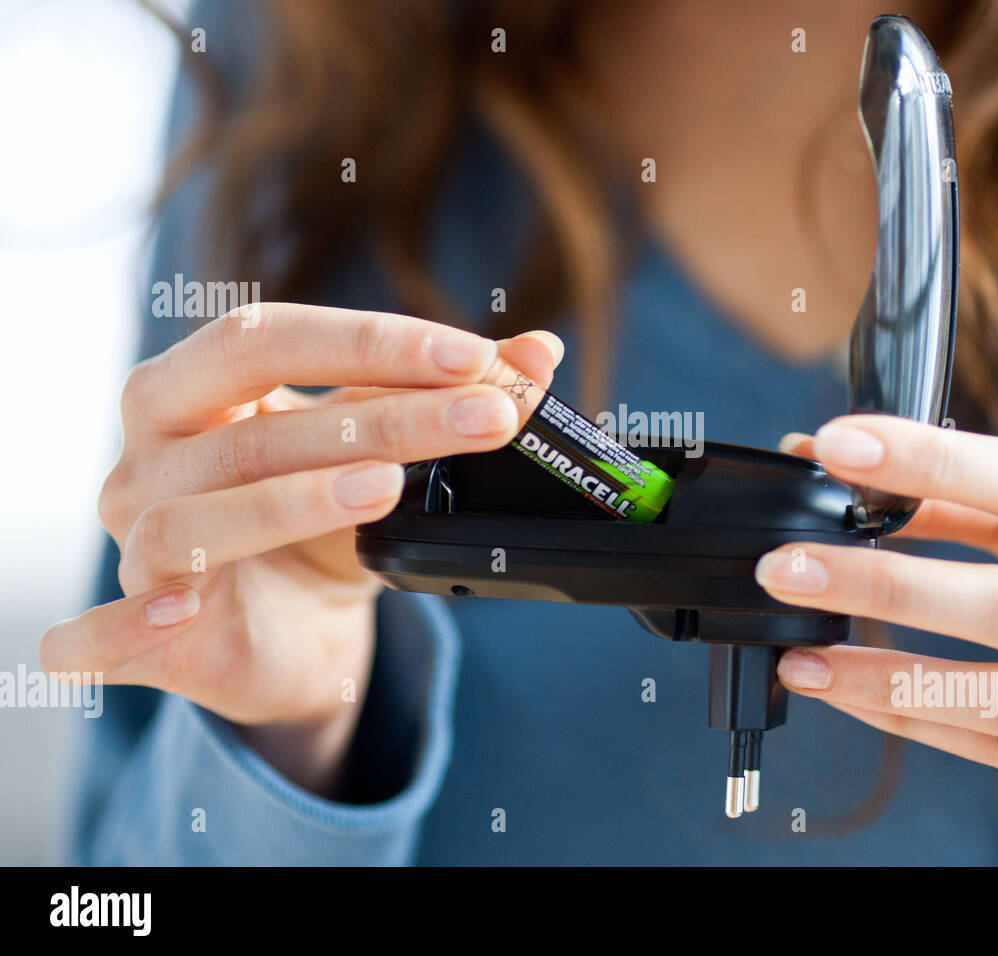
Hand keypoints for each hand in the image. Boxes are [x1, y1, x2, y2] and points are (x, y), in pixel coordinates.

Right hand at [40, 303, 561, 794]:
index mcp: (196, 392)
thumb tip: (540, 351)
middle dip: (378, 415)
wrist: (292, 636)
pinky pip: (97, 636)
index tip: (477, 357)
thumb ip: (452, 400)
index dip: (373, 340)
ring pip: (193, 519)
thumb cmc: (324, 527)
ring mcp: (136, 545)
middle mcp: (151, 460)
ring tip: (387, 487)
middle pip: (250, 426)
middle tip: (486, 418)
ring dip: (292, 501)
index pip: (268, 337)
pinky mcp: (141, 636)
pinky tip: (175, 614)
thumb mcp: (389, 458)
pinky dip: (124, 629)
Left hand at [759, 416, 997, 816]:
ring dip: (883, 672)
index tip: (837, 446)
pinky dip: (908, 715)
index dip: (933, 462)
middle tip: (787, 565)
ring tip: (800, 648)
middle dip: (883, 581)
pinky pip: (994, 746)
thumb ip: (978, 500)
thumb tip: (851, 471)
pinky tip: (842, 688)